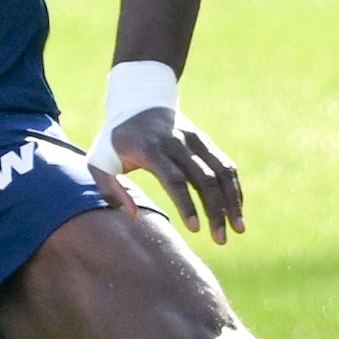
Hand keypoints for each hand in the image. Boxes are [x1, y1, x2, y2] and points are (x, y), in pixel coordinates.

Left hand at [92, 106, 244, 241]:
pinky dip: (234, 188)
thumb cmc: (114, 139)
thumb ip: (110, 190)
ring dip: (232, 201)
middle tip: (221, 240)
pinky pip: (225, 165)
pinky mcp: (205, 140)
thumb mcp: (99, 161)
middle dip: (215, 211)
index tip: (194, 229)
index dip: (186, 205)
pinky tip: (237, 209)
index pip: (174, 179)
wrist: (138, 99)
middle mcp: (176, 142)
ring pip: (221, 172)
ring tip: (238, 229)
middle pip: (203, 179)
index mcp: (149, 148)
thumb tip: (134, 215)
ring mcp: (194, 140)